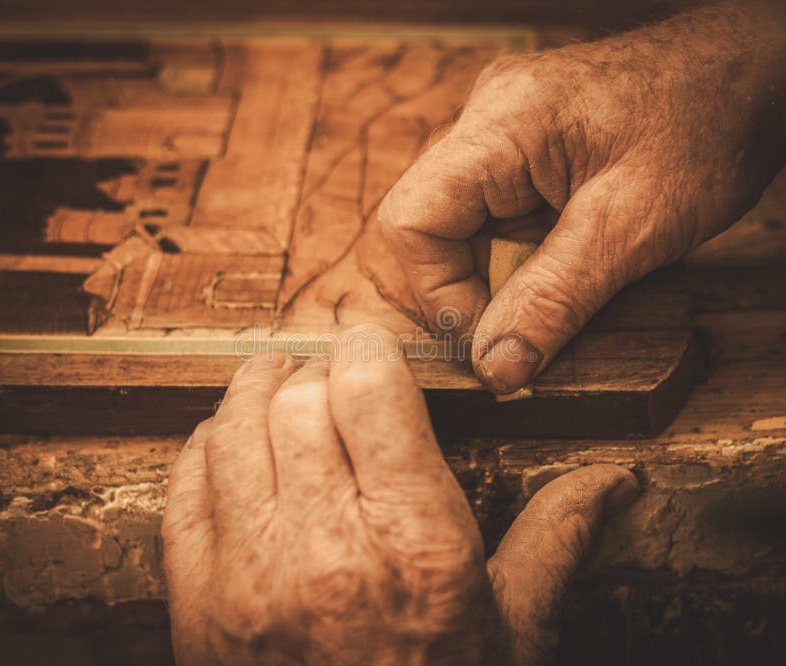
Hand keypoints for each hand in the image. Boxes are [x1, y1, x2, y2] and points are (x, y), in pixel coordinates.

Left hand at [163, 324, 639, 664]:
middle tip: (328, 370)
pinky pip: (184, 488)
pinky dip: (203, 447)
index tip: (371, 346)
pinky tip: (231, 446)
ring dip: (253, 392)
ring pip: (231, 429)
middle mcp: (327, 548)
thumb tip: (616, 480)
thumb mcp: (515, 631)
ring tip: (277, 386)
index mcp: (417, 543)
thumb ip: (558, 538)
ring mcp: (250, 577)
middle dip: (312, 367)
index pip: (372, 390)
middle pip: (297, 398)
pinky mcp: (199, 605)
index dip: (368, 349)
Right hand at [379, 3, 784, 393]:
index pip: (412, 221)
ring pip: (462, 227)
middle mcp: (486, 120)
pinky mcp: (525, 147)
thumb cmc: (707, 125)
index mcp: (498, 126)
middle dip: (473, 287)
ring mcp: (503, 131)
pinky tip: (567, 259)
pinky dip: (521, 255)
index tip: (493, 338)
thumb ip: (554, 300)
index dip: (440, 292)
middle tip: (526, 325)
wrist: (754, 74)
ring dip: (500, 274)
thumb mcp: (631, 227)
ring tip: (561, 285)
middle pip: (431, 227)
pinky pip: (495, 215)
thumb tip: (496, 370)